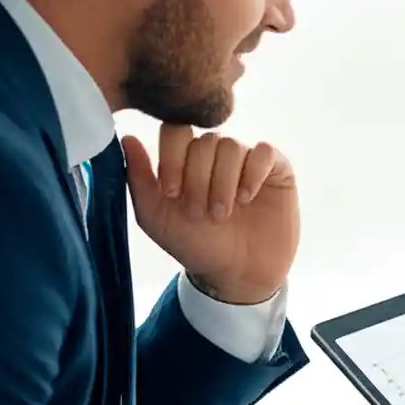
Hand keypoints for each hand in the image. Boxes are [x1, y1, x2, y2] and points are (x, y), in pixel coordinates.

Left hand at [121, 125, 299, 303]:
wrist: (237, 273)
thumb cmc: (196, 246)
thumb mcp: (156, 217)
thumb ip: (138, 179)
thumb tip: (127, 138)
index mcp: (186, 159)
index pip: (176, 131)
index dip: (173, 158)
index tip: (172, 193)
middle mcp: (216, 154)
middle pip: (203, 141)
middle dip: (199, 179)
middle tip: (201, 214)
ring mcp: (247, 159)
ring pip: (232, 146)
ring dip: (223, 182)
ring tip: (222, 213)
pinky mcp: (276, 168)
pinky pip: (264, 152)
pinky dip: (253, 174)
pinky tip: (246, 198)